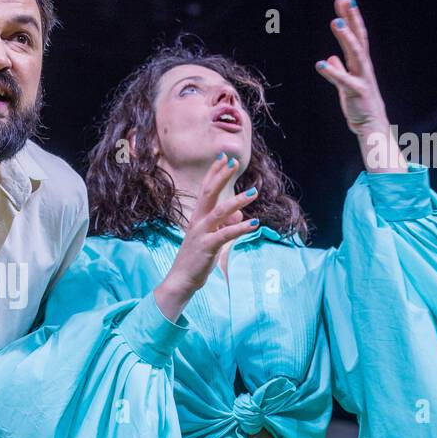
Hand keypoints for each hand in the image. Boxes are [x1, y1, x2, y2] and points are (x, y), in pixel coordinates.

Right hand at [154, 152, 259, 320]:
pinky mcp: (208, 247)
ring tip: (254, 192)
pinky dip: (241, 228)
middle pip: (210, 193)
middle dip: (222, 176)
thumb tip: (240, 213)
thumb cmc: (196, 258)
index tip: (223, 157)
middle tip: (233, 162)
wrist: (181, 279)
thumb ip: (225, 223)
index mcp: (197, 217)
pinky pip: (226, 234)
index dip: (214, 173)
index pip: (205, 189)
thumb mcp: (212, 237)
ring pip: (220, 211)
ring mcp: (202, 233)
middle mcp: (197, 221)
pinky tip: (254, 224)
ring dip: (238, 201)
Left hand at [315, 0, 405, 171]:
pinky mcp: (357, 92)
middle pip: (359, 37)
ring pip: (355, 52)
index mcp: (360, 63)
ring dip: (345, 36)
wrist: (371, 126)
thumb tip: (330, 57)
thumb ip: (340, 69)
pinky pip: (343, 80)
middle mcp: (363, 67)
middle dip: (352, 18)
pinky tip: (320, 63)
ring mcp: (362, 78)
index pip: (356, 35)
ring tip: (335, 21)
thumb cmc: (360, 105)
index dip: (351, 17)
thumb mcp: (346, 84)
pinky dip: (332, 72)